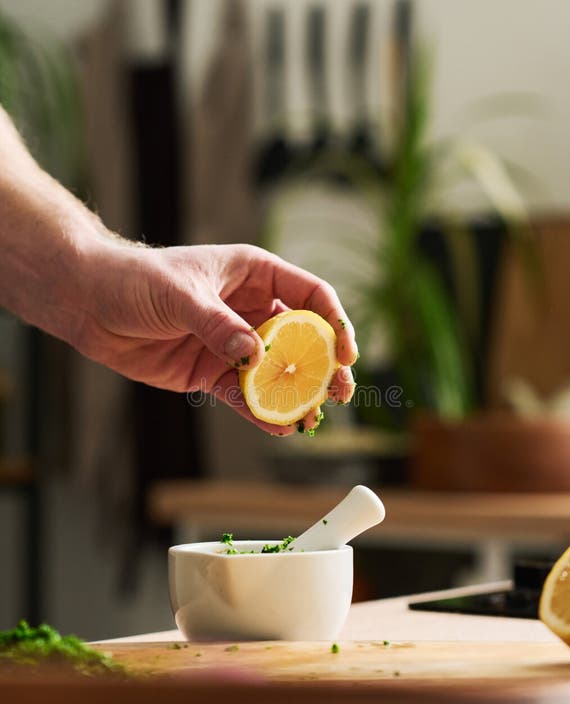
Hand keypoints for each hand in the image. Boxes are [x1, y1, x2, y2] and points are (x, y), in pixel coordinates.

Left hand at [77, 241, 357, 434]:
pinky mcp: (212, 372)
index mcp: (254, 274)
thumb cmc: (136, 279)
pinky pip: (245, 395)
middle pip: (303, 339)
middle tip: (342, 394)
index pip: (311, 296)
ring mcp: (233, 343)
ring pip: (277, 372)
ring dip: (297, 396)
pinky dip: (261, 412)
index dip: (334, 323)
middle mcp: (251, 309)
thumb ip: (217, 325)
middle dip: (325, 367)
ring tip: (312, 419)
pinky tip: (278, 428)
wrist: (90, 303)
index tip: (345, 353)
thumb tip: (255, 357)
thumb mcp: (180, 295)